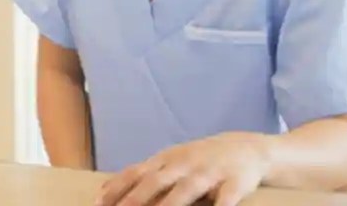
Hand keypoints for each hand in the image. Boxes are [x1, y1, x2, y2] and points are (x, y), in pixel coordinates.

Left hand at [95, 132, 271, 205]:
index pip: (136, 173)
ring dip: (171, 205)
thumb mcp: (169, 161)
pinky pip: (227, 198)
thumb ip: (141, 174)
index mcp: (167, 160)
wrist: (248, 148)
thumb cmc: (199, 160)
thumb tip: (104, 190)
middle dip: (137, 198)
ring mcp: (210, 172)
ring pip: (188, 189)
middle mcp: (185, 164)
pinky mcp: (236, 182)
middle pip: (157, 181)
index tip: (98, 203)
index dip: (117, 188)